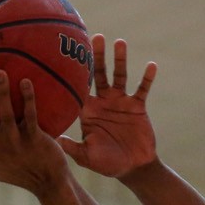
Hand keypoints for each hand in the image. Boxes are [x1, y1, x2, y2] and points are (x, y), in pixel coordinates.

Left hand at [58, 36, 159, 178]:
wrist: (133, 167)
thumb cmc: (107, 164)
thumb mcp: (87, 157)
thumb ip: (72, 147)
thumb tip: (53, 139)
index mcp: (88, 110)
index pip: (79, 86)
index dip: (74, 71)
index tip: (67, 53)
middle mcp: (103, 102)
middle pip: (98, 74)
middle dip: (96, 56)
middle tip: (95, 37)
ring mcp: (121, 102)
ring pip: (120, 76)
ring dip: (120, 60)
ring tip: (119, 42)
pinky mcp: (138, 106)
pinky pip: (142, 89)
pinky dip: (147, 78)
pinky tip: (151, 65)